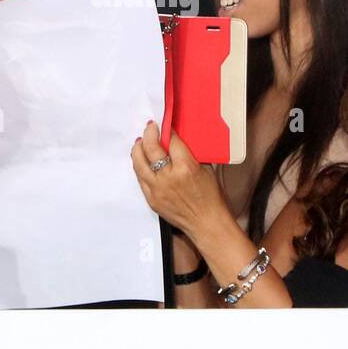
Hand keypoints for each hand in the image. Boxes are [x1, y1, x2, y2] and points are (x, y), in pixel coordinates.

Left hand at [131, 120, 229, 239]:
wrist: (206, 222)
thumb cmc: (210, 198)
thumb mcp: (206, 170)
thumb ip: (190, 155)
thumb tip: (177, 141)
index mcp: (186, 167)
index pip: (171, 142)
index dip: (168, 131)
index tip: (166, 125)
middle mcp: (168, 177)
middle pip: (151, 148)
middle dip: (150, 133)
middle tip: (150, 127)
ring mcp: (157, 188)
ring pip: (139, 162)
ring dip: (138, 149)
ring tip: (140, 141)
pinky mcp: (150, 198)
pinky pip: (140, 177)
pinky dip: (139, 166)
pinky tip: (141, 159)